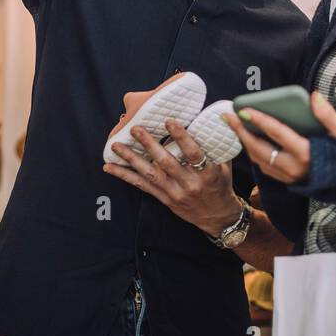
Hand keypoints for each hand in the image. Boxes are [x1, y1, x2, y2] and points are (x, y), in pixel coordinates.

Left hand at [104, 119, 241, 237]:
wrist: (218, 216)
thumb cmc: (221, 185)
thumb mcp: (225, 165)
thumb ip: (215, 145)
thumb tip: (207, 118)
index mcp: (208, 174)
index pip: (194, 154)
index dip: (181, 137)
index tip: (169, 121)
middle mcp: (190, 184)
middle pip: (166, 163)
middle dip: (149, 145)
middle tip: (136, 129)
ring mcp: (176, 193)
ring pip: (150, 175)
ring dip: (132, 159)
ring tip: (117, 146)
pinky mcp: (165, 199)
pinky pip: (143, 186)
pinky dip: (126, 176)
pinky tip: (110, 168)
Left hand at [223, 91, 335, 184]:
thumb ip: (328, 116)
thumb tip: (314, 96)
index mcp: (308, 154)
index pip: (277, 133)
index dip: (259, 120)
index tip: (243, 109)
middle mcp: (295, 168)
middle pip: (260, 149)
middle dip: (241, 132)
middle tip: (227, 116)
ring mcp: (290, 178)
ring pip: (259, 160)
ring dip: (245, 143)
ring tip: (235, 126)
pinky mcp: (289, 182)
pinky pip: (265, 167)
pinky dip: (255, 152)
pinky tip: (251, 139)